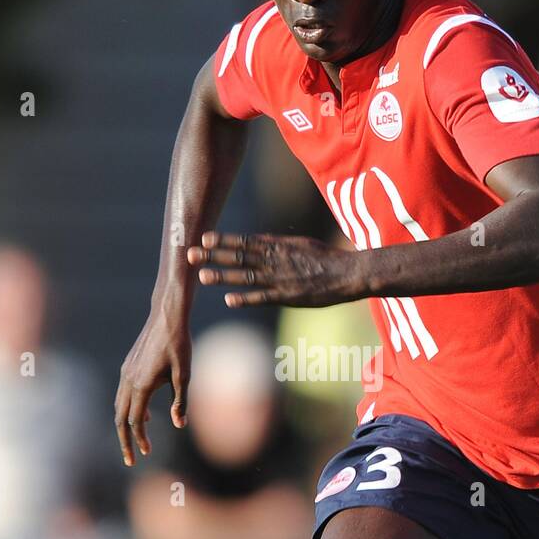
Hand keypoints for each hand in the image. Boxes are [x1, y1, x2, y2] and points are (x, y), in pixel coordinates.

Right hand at [115, 298, 190, 466]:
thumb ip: (180, 401)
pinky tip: (143, 415)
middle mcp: (128, 380)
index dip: (139, 439)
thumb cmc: (179, 344)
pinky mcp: (128, 366)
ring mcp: (126, 372)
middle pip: (120, 418)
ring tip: (138, 441)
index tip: (146, 454)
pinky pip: (123, 394)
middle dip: (125, 441)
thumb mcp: (184, 374)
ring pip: (119, 406)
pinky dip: (129, 409)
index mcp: (141, 385)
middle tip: (131, 460)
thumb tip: (178, 425)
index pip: (134, 421)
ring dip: (126, 426)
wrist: (166, 316)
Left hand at [187, 231, 365, 307]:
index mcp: (277, 247)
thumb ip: (275, 244)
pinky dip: (246, 298)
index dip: (223, 240)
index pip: (244, 242)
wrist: (347, 274)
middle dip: (213, 255)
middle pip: (238, 257)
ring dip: (223, 276)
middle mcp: (275, 261)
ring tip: (202, 275)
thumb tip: (254, 241)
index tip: (204, 238)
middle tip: (190, 253)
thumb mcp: (299, 244)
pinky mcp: (288, 297)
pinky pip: (263, 298)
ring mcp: (280, 279)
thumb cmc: (324, 258)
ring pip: (246, 276)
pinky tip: (229, 300)